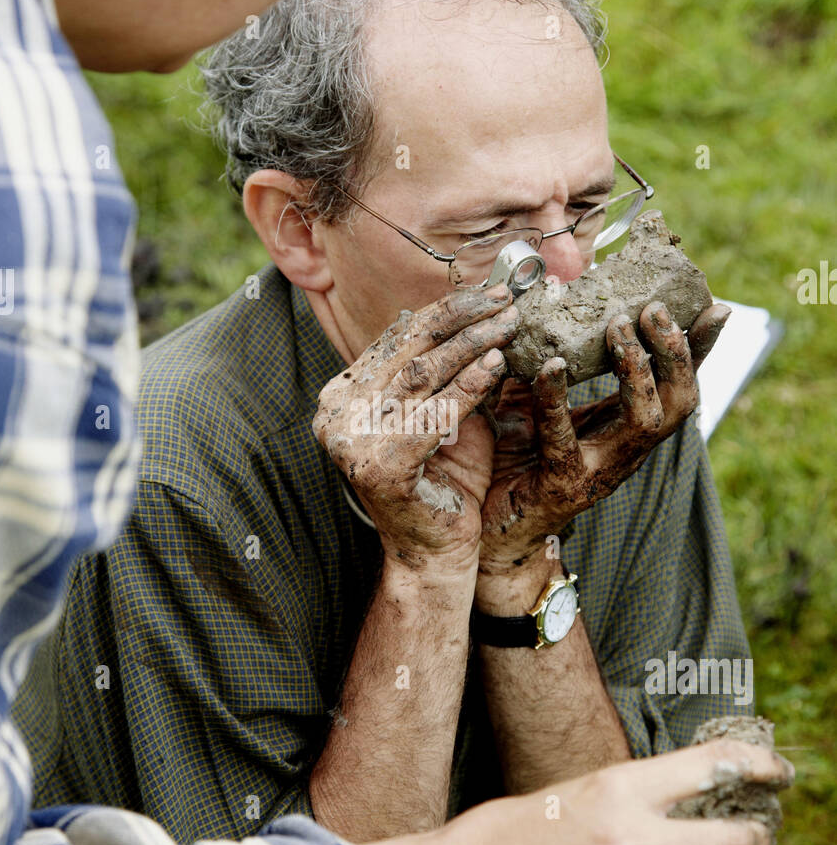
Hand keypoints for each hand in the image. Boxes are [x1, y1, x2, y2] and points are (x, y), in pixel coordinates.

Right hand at [312, 285, 517, 573]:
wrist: (436, 551)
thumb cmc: (445, 479)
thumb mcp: (443, 412)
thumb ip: (444, 368)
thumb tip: (474, 306)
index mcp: (342, 397)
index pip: (396, 339)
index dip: (444, 312)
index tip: (488, 293)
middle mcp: (336, 416)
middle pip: (408, 351)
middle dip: (461, 320)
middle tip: (504, 300)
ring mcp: (351, 442)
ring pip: (421, 376)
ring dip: (471, 345)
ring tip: (508, 327)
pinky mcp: (377, 468)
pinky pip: (432, 416)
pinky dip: (467, 388)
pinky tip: (496, 366)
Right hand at [377, 738, 806, 844]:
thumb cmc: (500, 837)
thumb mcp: (567, 792)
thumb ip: (625, 796)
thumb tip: (677, 796)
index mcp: (616, 789)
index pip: (711, 767)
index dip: (757, 767)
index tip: (775, 772)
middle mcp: (633, 840)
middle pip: (736, 837)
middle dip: (748, 835)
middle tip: (743, 835)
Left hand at [478, 300, 730, 571]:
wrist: (491, 533)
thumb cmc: (517, 463)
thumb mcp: (543, 406)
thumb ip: (557, 368)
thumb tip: (556, 303)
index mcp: (626, 430)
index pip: (677, 385)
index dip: (699, 349)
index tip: (716, 306)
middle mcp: (624, 451)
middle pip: (679, 403)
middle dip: (675, 354)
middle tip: (655, 309)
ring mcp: (598, 471)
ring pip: (644, 421)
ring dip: (636, 370)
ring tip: (617, 328)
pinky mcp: (560, 484)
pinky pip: (564, 437)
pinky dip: (557, 399)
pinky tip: (549, 366)